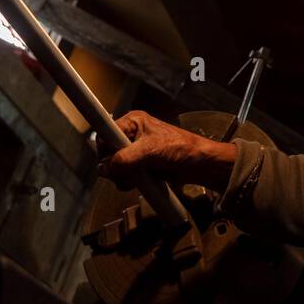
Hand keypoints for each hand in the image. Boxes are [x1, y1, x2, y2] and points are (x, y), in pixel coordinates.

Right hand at [96, 110, 237, 192]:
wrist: (199, 164)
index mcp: (133, 122)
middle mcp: (131, 134)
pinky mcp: (140, 165)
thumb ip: (123, 159)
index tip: (109, 161)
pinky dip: (129, 181)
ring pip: (114, 167)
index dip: (105, 149)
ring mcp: (135, 151)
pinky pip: (124, 175)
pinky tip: (140, 181)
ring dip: (122, 176)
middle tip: (128, 172)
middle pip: (107, 153)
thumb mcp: (149, 151)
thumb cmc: (180, 149)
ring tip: (138, 177)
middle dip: (115, 167)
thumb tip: (104, 168)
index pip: (105, 134)